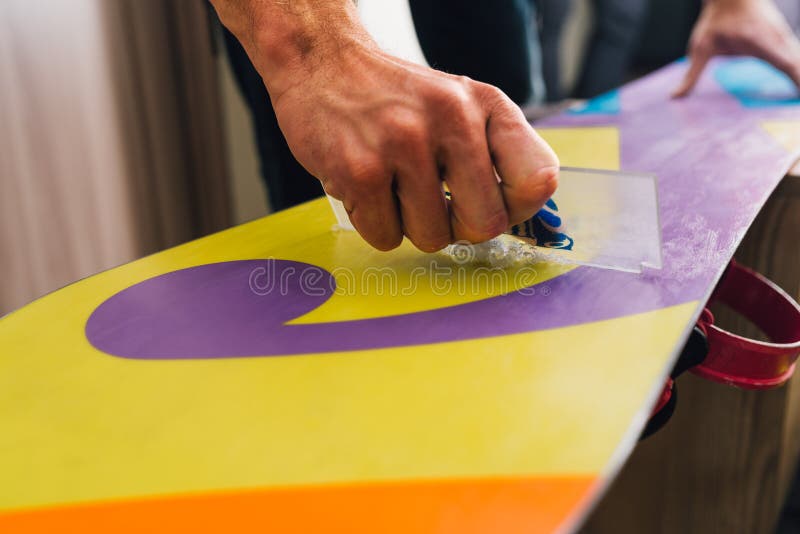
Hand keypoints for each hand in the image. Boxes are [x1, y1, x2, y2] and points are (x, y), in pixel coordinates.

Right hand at [273, 45, 558, 250]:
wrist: (321, 63)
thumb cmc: (394, 99)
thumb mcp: (458, 105)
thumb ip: (494, 153)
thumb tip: (522, 216)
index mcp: (485, 104)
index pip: (539, 178)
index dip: (517, 206)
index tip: (490, 201)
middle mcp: (451, 119)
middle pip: (485, 224)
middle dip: (458, 226)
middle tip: (433, 202)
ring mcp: (403, 144)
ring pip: (432, 238)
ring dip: (411, 225)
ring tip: (392, 183)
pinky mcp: (360, 169)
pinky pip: (386, 238)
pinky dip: (375, 224)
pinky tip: (365, 185)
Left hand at [673, 0, 799, 96]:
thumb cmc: (715, 20)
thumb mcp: (700, 47)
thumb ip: (691, 75)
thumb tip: (674, 97)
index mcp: (759, 41)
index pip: (785, 63)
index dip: (797, 79)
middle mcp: (777, 39)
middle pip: (797, 64)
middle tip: (797, 109)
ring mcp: (783, 37)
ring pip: (799, 60)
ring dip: (799, 78)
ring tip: (798, 97)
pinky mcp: (783, 38)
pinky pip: (796, 57)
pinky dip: (798, 71)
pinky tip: (797, 85)